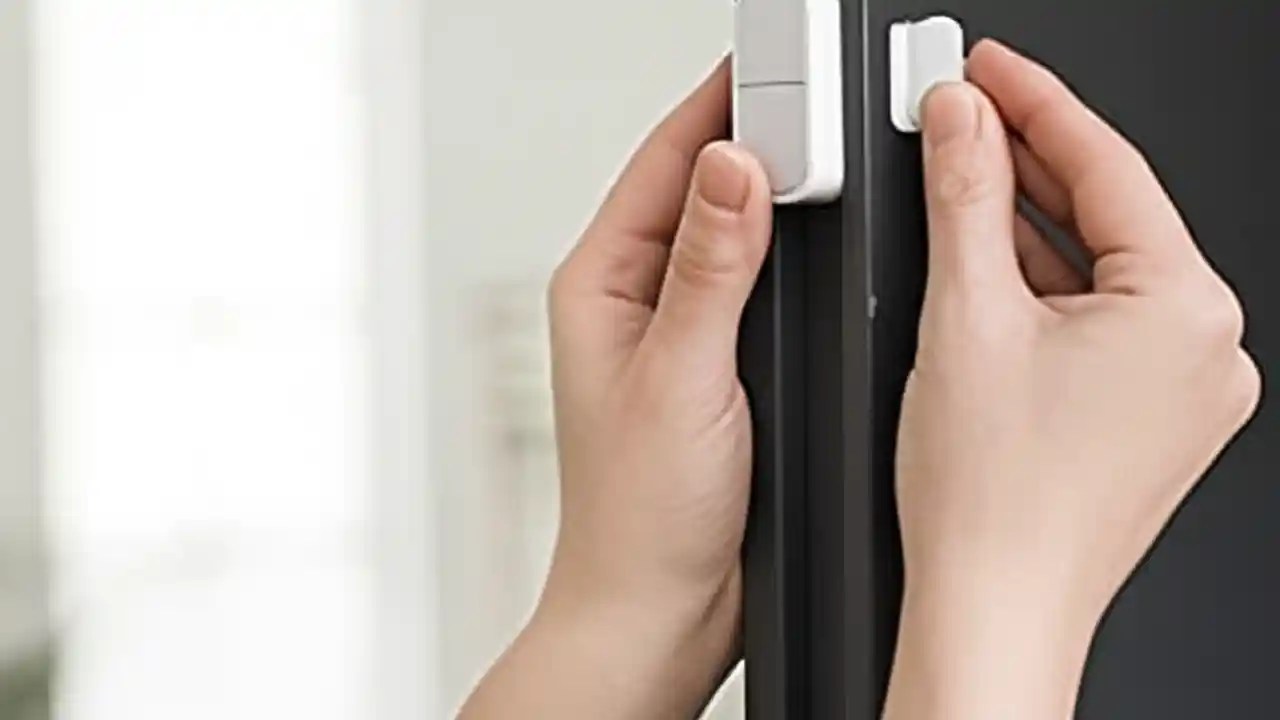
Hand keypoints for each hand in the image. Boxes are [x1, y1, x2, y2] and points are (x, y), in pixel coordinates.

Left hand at [461, 61, 772, 718]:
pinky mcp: (717, 364)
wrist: (661, 609)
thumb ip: (710, 271)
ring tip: (826, 149)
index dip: (719, 106)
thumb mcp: (679, 379)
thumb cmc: (639, 515)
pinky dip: (790, 253)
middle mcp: (636, 299)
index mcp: (601, 286)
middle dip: (756, 138)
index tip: (771, 64)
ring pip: (732, 232)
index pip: (664, 163)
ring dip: (775, 193)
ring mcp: (679, 330)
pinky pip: (756, 282)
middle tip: (816, 96)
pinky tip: (824, 240)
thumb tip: (734, 170)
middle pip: (700, 186)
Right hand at [885, 41, 1260, 718]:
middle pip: (1109, 217)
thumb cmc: (991, 501)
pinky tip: (987, 266)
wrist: (990, 611)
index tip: (990, 70)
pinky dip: (1045, 290)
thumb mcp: (965, 314)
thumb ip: (964, 194)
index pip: (1109, 167)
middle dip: (1029, 162)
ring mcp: (1183, 390)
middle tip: (964, 114)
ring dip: (1029, 226)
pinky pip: (1101, 322)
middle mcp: (1206, 351)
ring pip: (1101, 271)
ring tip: (962, 181)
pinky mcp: (1150, 419)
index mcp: (1187, 312)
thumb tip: (961, 119)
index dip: (1037, 102)